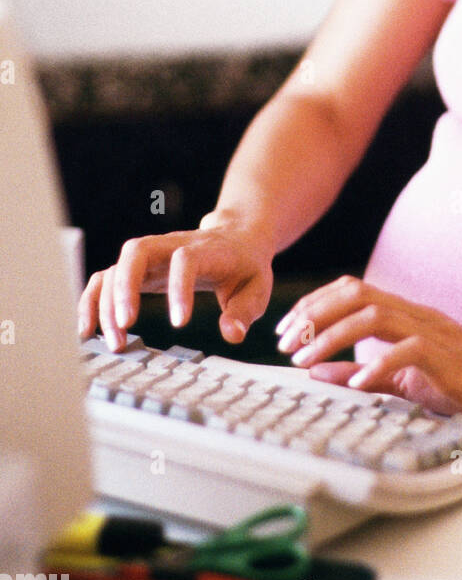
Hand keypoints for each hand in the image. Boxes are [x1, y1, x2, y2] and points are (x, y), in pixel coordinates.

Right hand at [78, 211, 273, 351]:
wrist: (236, 237)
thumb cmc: (244, 265)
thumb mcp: (256, 287)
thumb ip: (244, 311)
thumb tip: (231, 333)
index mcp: (205, 249)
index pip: (186, 260)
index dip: (179, 288)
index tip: (180, 323)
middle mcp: (171, 247)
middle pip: (138, 252)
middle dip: (125, 288)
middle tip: (125, 326)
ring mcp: (151, 256)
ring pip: (118, 266)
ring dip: (107, 302)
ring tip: (113, 341)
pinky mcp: (139, 269)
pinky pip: (107, 278)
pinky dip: (92, 300)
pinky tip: (87, 330)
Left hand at [275, 275, 461, 429]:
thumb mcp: (407, 381)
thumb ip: (366, 374)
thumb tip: (319, 372)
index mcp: (406, 314)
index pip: (352, 290)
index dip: (314, 303)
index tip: (287, 328)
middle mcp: (416, 314)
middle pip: (357, 293)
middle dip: (314, 313)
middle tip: (286, 341)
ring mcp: (433, 331)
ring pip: (374, 314)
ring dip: (334, 335)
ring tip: (307, 359)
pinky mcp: (449, 356)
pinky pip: (408, 349)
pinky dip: (379, 363)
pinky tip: (358, 380)